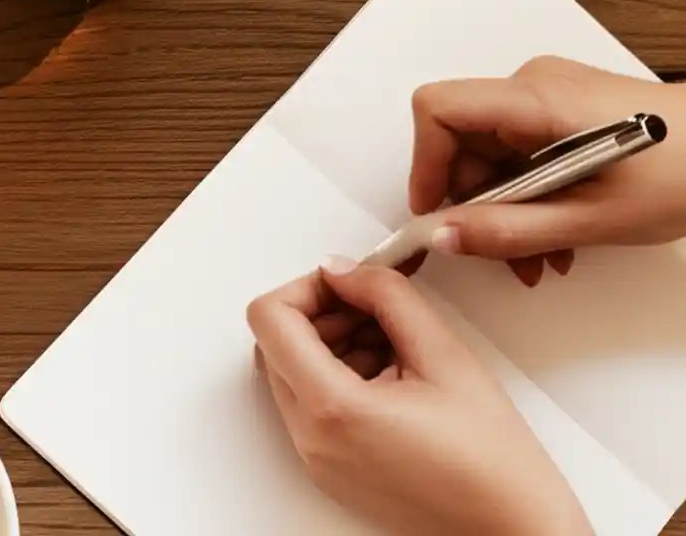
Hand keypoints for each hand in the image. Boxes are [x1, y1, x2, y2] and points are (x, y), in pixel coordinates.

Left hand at [247, 258, 590, 535]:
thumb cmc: (493, 463)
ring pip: (290, 373)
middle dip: (320, 314)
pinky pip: (310, 405)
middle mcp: (310, 439)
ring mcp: (315, 458)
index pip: (269, 320)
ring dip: (330, 344)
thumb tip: (343, 270)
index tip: (347, 284)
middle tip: (375, 308)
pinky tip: (393, 375)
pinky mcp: (328, 469)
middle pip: (274, 345)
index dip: (305, 287)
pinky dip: (338, 377)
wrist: (511, 531)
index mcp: (332, 409)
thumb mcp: (445, 355)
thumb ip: (387, 297)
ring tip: (395, 345)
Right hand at [409, 55, 685, 284]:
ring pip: (490, 154)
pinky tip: (554, 233)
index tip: (433, 212)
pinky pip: (518, 152)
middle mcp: (536, 86)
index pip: (439, 108)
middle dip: (473, 203)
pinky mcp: (564, 109)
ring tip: (537, 256)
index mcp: (539, 99)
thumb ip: (510, 231)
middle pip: (462, 141)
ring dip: (503, 209)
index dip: (425, 163)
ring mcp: (550, 96)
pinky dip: (526, 195)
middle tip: (495, 253)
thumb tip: (443, 236)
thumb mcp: (594, 219)